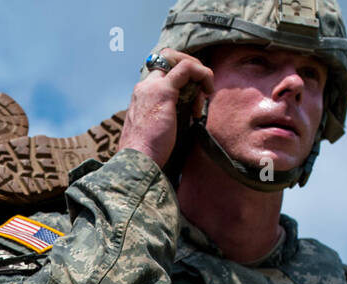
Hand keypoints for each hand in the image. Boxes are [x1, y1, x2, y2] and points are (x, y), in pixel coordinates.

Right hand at [118, 48, 213, 170]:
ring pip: (179, 61)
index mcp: (141, 96)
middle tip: (203, 89)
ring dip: (198, 73)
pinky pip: (187, 68)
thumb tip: (189, 117)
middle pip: (170, 59)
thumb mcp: (157, 131)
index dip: (182, 76)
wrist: (138, 161)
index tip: (194, 97)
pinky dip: (202, 73)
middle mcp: (144, 87)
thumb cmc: (149, 154)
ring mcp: (153, 87)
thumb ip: (169, 117)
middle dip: (191, 69)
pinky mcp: (164, 91)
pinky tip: (208, 89)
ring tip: (205, 95)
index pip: (163, 71)